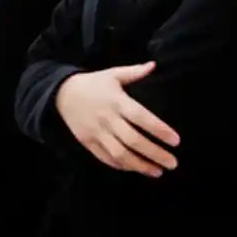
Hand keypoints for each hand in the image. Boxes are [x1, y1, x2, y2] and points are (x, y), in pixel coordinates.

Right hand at [54, 62, 180, 176]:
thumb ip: (134, 72)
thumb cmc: (92, 84)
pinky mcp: (87, 142)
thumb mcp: (112, 74)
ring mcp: (96, 132)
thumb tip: (154, 65)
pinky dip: (122, 166)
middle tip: (173, 163)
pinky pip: (106, 157)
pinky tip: (136, 168)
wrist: (61, 93)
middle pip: (133, 140)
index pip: (141, 117)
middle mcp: (107, 118)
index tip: (176, 141)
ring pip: (120, 154)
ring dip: (140, 165)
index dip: (159, 130)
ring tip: (158, 171)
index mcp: (116, 101)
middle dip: (155, 153)